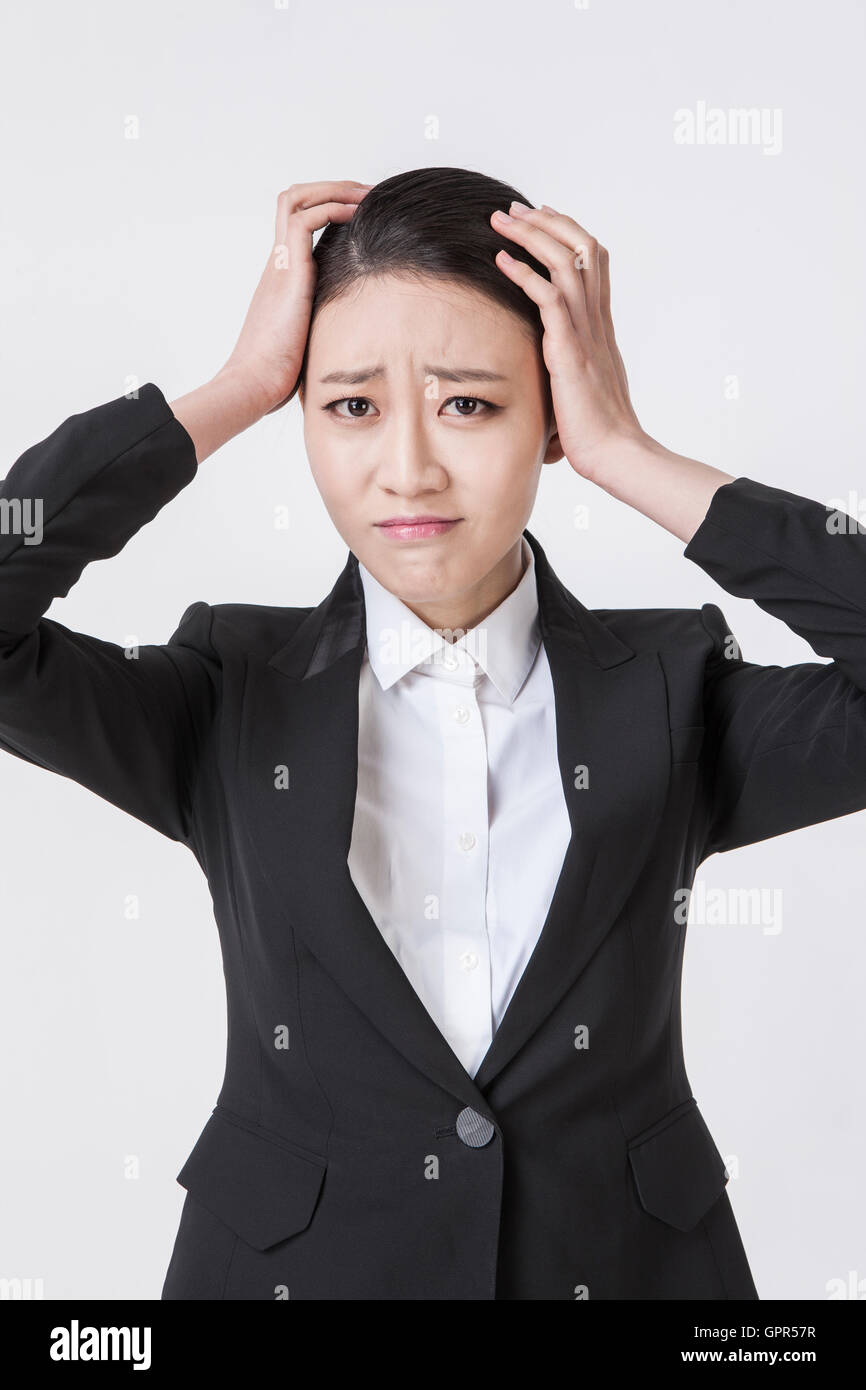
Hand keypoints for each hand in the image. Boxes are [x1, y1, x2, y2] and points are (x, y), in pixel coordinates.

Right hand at [221, 180, 372, 413]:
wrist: (254, 384)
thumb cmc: (278, 375)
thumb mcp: (309, 341)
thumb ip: (324, 327)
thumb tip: (353, 340)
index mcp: (284, 278)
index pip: (299, 224)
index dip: (329, 208)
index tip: (363, 212)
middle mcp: (278, 263)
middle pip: (293, 201)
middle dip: (332, 189)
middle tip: (367, 194)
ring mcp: (280, 264)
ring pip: (296, 199)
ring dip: (335, 190)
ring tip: (367, 195)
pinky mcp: (287, 270)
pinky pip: (305, 219)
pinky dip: (333, 208)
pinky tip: (359, 216)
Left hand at [490, 202, 645, 478]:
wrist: (616, 455)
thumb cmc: (597, 434)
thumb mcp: (580, 391)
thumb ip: (567, 370)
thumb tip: (549, 376)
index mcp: (600, 327)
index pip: (592, 262)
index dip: (567, 233)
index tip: (540, 218)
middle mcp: (597, 321)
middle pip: (582, 248)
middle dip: (546, 222)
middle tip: (513, 209)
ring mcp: (586, 333)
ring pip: (565, 262)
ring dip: (532, 235)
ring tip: (502, 221)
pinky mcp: (571, 350)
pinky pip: (550, 297)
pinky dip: (525, 273)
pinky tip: (503, 260)